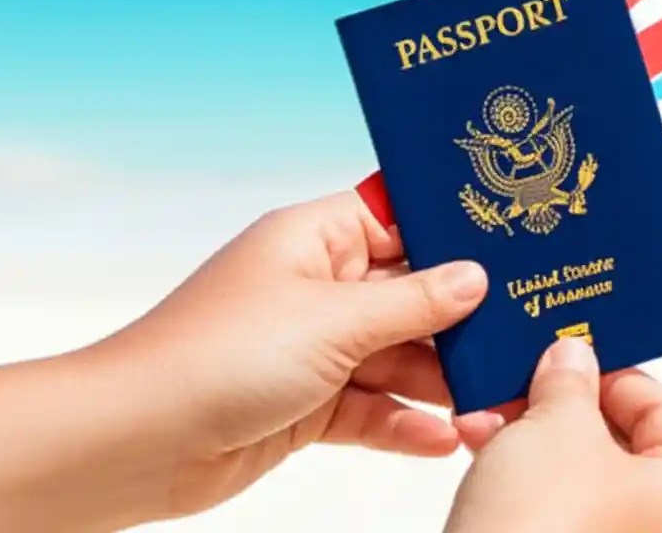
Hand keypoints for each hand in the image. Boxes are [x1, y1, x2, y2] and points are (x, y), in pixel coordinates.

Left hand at [96, 192, 487, 517]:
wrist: (138, 442)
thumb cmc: (219, 356)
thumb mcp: (334, 320)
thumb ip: (413, 302)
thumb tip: (474, 279)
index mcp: (315, 240)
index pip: (398, 219)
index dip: (452, 232)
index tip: (512, 243)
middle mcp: (317, 288)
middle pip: (409, 295)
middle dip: (459, 319)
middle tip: (523, 332)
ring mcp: (314, 348)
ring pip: (398, 357)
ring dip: (440, 381)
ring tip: (494, 397)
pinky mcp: (309, 405)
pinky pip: (374, 410)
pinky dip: (406, 425)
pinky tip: (443, 439)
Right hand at [443, 339, 661, 532]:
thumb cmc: (542, 531)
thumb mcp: (555, 427)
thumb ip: (569, 380)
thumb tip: (572, 358)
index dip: (618, 373)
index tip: (576, 351)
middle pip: (620, 446)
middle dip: (562, 404)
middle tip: (527, 376)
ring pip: (578, 478)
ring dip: (530, 436)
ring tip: (488, 411)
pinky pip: (552, 510)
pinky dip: (519, 476)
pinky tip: (479, 448)